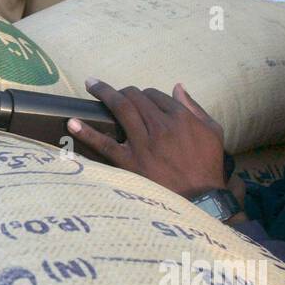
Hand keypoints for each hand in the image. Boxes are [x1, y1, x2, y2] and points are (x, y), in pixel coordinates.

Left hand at [67, 80, 225, 198]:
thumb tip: (177, 86)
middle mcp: (160, 126)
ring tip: (91, 85)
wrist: (202, 199)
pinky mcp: (130, 162)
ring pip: (121, 109)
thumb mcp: (213, 132)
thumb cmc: (208, 166)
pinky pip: (104, 144)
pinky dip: (87, 132)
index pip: (155, 94)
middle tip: (114, 92)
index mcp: (180, 117)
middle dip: (124, 91)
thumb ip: (195, 107)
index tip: (139, 98)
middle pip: (136, 97)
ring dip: (104, 93)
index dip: (145, 94)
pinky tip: (72, 122)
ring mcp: (143, 143)